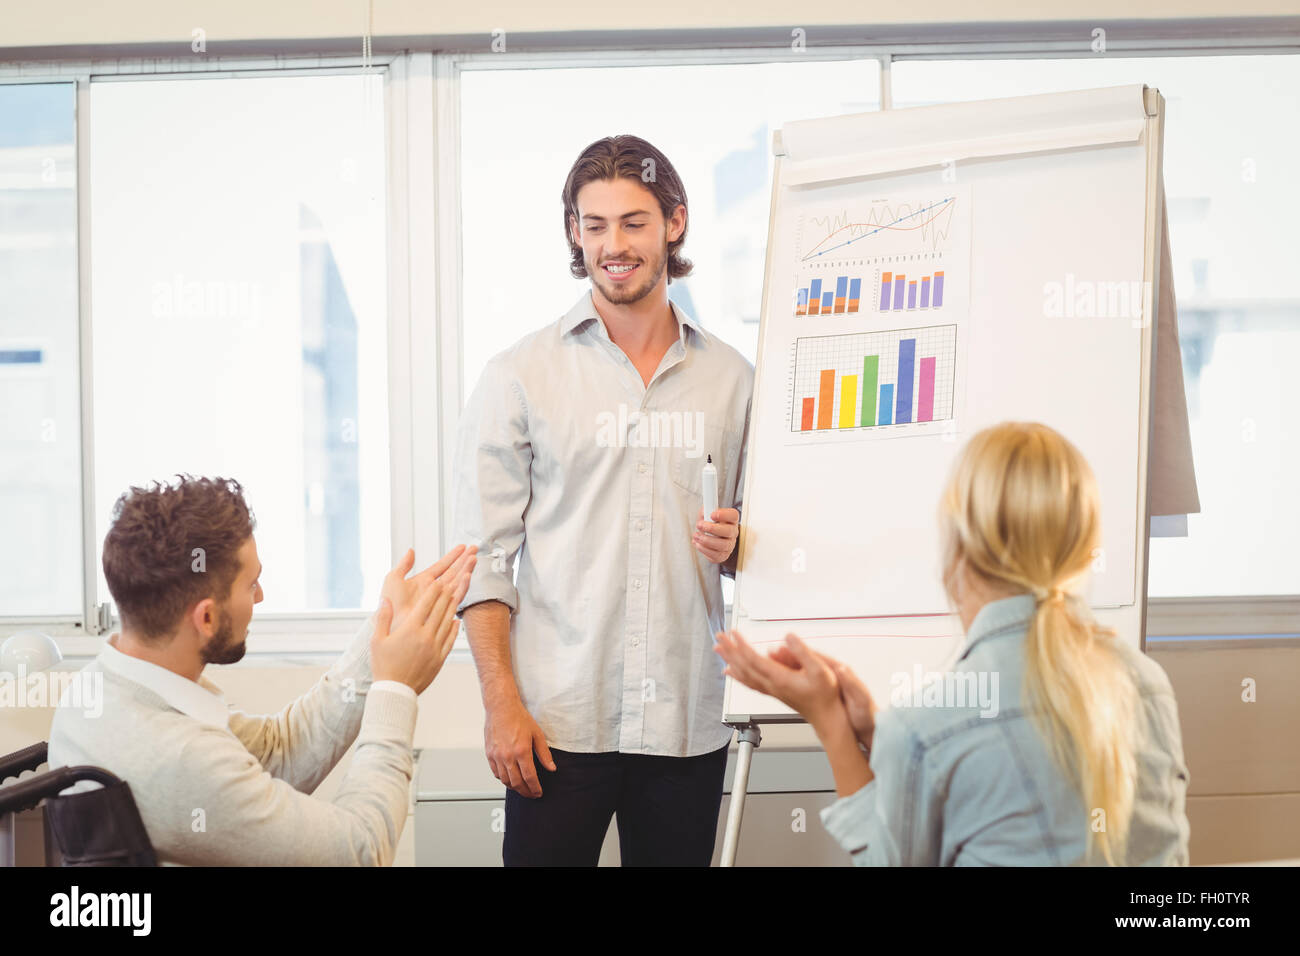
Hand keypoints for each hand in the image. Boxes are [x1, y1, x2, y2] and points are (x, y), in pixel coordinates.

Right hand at [370, 564, 473, 693]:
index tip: (438, 580)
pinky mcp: (440, 658)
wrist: (396, 691)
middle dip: (447, 593)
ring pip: (448, 622)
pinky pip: (451, 639)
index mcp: (410, 629)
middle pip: (440, 609)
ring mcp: (435, 647)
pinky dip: (454, 628)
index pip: (426, 604)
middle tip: (453, 581)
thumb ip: (383, 618)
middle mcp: (426, 636)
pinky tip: (456, 620)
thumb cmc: (383, 666)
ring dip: (453, 607)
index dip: (433, 590)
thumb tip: (385, 599)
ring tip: (457, 595)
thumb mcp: (377, 640)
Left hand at [382, 544, 476, 630]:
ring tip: (474, 559)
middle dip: (465, 560)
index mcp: (424, 581)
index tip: (462, 547)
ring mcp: (440, 598)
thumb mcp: (393, 579)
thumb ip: (404, 564)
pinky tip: (467, 575)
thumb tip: (410, 551)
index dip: (452, 556)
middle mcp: (434, 589)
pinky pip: (457, 595)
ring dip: (466, 569)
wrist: (392, 622)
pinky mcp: (443, 608)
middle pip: (454, 571)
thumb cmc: (389, 605)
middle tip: (474, 549)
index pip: (442, 565)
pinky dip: (463, 585)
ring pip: (458, 581)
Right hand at [484, 698, 555, 798]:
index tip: (538, 792)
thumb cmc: (518, 718)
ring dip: (514, 787)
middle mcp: (508, 756)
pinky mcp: (489, 754)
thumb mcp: (537, 734)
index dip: (535, 788)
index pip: (530, 777)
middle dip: (526, 792)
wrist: (501, 708)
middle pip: (517, 783)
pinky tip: (509, 779)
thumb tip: (551, 768)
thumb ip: (544, 753)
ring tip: (522, 788)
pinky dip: (503, 779)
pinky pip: (496, 773)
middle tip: (531, 794)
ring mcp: (497, 756)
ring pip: (505, 780)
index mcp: (522, 751)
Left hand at [694, 507, 738, 563]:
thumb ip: (705, 510)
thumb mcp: (706, 514)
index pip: (733, 515)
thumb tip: (704, 512)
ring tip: (696, 535)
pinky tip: (698, 543)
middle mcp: (732, 532)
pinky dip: (705, 549)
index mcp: (731, 520)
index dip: (724, 515)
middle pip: (729, 531)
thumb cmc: (709, 524)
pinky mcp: (723, 555)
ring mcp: (729, 545)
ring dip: (706, 540)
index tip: (712, 514)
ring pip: (722, 545)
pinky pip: (716, 555)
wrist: (709, 538)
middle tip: (699, 525)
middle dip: (712, 528)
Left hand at [713, 629, 842, 728]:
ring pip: (744, 674)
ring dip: (730, 660)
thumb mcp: (820, 670)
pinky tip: (732, 672)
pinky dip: (737, 675)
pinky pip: (750, 683)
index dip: (741, 645)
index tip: (733, 633)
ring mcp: (771, 690)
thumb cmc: (825, 696)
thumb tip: (788, 637)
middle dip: (730, 650)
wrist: (827, 717)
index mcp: (780, 678)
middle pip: (743, 666)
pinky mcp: (774, 692)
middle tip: (719, 637)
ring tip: (720, 651)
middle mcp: (771, 685)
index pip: (753, 659)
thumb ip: (803, 652)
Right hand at [771, 645, 876, 749]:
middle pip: (806, 661)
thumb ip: (852, 684)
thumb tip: (842, 668)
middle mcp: (833, 675)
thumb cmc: (868, 716)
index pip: (817, 658)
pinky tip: (780, 678)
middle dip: (787, 656)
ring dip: (786, 666)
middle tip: (770, 652)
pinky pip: (803, 682)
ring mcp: (827, 684)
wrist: (870, 728)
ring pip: (803, 671)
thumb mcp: (861, 700)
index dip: (800, 652)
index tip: (785, 647)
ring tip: (769, 662)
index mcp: (841, 674)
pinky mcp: (823, 693)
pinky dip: (790, 678)